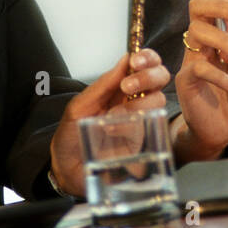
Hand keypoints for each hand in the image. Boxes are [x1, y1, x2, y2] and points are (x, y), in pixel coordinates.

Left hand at [48, 49, 170, 196]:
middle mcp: (134, 100)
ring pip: (158, 100)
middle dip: (149, 76)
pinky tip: (112, 129)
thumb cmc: (71, 135)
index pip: (144, 64)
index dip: (147, 58)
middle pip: (160, 77)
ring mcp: (140, 119)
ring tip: (113, 113)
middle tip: (127, 86)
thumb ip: (103, 84)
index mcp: (119, 87)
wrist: (67, 169)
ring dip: (138, 103)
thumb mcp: (80, 105)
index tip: (136, 60)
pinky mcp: (142, 139)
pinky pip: (148, 125)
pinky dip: (130, 124)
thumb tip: (125, 59)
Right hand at [173, 0, 227, 160]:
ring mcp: (192, 58)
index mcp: (222, 33)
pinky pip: (198, 66)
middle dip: (222, 4)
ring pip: (197, 31)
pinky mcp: (186, 80)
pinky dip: (221, 75)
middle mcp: (204, 41)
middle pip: (198, 4)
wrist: (227, 127)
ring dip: (225, 41)